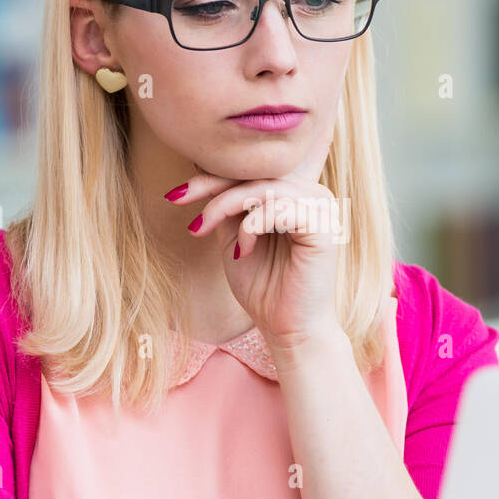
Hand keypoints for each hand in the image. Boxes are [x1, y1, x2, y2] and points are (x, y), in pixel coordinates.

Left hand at [165, 123, 344, 352]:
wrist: (287, 329)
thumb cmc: (264, 287)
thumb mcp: (235, 237)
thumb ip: (227, 206)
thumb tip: (201, 170)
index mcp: (295, 194)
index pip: (251, 172)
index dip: (211, 176)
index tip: (175, 193)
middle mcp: (312, 194)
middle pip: (256, 173)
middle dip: (212, 187)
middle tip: (181, 203)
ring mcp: (322, 208)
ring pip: (264, 186)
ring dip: (226, 205)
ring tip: (205, 229)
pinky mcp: (323, 226)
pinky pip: (279, 208)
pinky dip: (252, 225)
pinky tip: (242, 249)